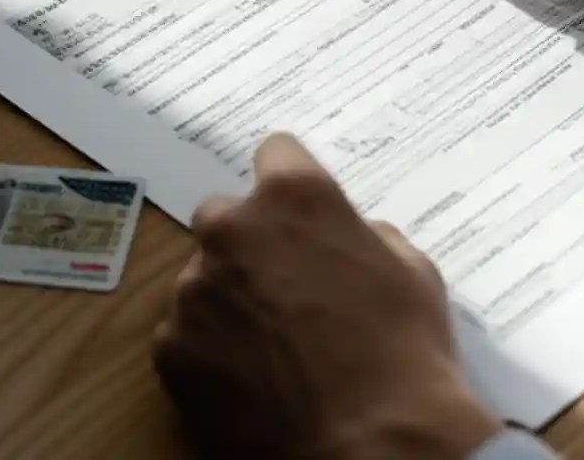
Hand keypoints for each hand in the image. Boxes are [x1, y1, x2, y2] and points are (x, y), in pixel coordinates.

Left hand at [153, 133, 501, 459]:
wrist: (369, 445)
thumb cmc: (405, 352)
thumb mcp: (413, 272)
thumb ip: (367, 238)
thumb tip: (353, 238)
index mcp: (295, 198)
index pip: (276, 153)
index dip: (292, 182)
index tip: (299, 210)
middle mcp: (231, 231)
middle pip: (225, 214)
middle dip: (250, 240)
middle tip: (286, 284)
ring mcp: (193, 291)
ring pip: (203, 279)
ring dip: (229, 298)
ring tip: (272, 346)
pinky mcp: (170, 350)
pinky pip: (185, 334)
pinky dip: (211, 349)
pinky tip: (252, 379)